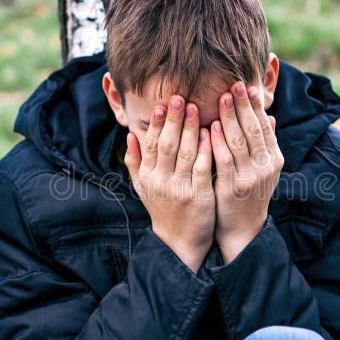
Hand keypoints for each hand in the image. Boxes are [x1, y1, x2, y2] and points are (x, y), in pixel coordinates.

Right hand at [124, 94, 214, 272]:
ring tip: (195, 108)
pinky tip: (210, 133)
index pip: (150, 144)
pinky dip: (206, 150)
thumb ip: (135, 162)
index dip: (155, 123)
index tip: (161, 103)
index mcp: (148, 176)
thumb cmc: (163, 209)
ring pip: (185, 154)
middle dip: (172, 120)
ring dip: (190, 129)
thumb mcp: (144, 187)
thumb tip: (129, 136)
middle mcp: (161, 182)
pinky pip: (202, 169)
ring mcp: (180, 189)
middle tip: (179, 97)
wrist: (179, 241)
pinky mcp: (198, 197)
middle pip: (166, 145)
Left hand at [210, 81, 283, 263]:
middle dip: (243, 105)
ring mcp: (250, 177)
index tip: (247, 86)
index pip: (264, 126)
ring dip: (230, 117)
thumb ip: (265, 144)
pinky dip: (218, 141)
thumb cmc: (248, 194)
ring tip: (222, 97)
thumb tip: (269, 116)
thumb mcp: (263, 170)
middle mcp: (265, 166)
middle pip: (253, 129)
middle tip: (234, 84)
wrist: (243, 230)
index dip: (255, 105)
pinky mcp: (233, 187)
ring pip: (239, 141)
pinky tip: (211, 126)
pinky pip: (224, 159)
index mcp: (274, 159)